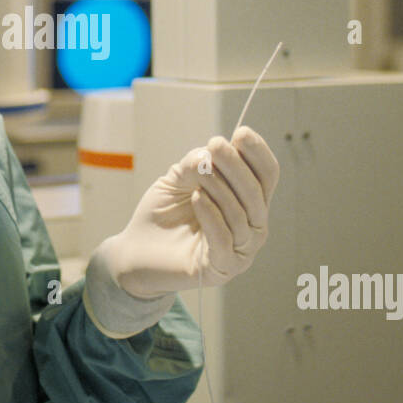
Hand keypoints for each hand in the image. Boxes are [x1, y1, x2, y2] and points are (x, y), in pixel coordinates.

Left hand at [93, 126, 279, 299]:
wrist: (136, 249)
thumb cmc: (163, 213)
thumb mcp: (178, 179)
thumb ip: (196, 164)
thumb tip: (211, 153)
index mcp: (247, 200)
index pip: (266, 175)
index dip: (257, 152)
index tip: (241, 133)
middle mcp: (251, 225)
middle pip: (257, 192)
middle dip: (237, 166)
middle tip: (216, 145)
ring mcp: (240, 250)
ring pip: (242, 215)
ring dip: (220, 189)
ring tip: (199, 173)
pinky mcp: (222, 269)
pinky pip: (225, 240)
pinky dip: (212, 216)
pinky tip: (197, 198)